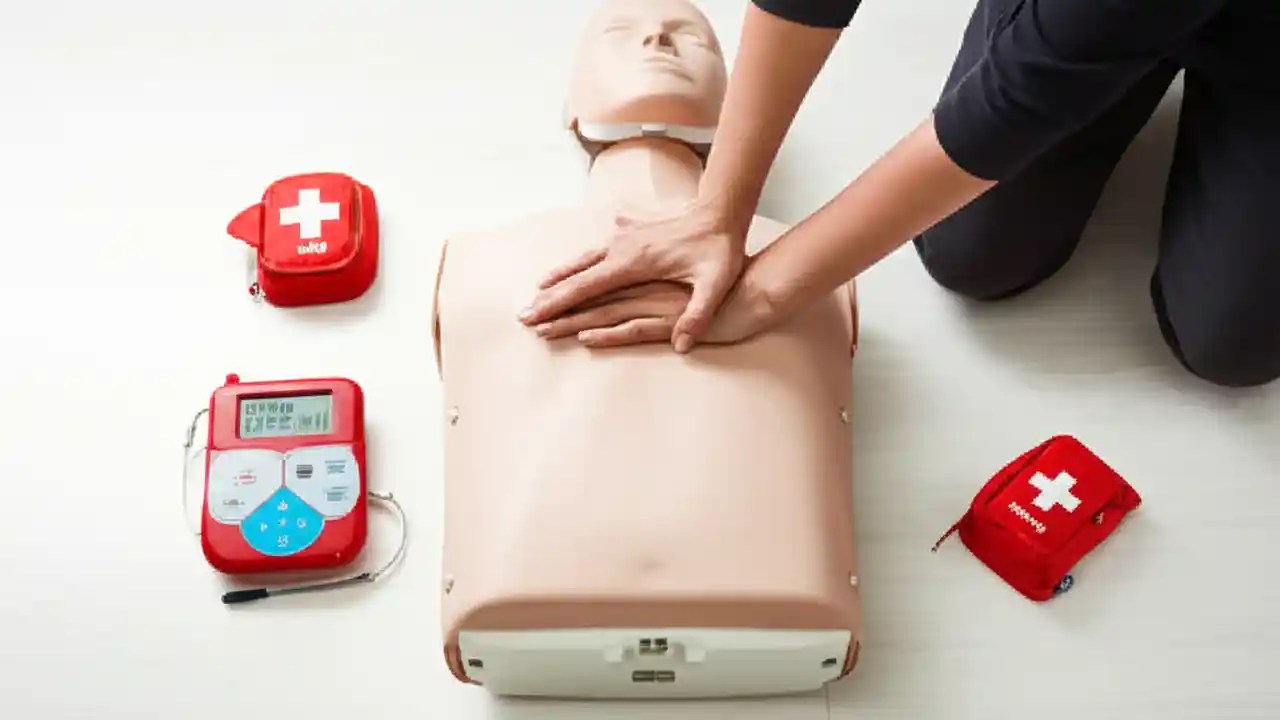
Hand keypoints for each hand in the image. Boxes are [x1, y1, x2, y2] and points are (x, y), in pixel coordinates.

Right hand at [519, 199, 746, 351]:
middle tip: (523, 315)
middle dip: (548, 297)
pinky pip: (596, 249)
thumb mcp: (714, 285)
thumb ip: (697, 315)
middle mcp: (620, 247)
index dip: (559, 305)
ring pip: (582, 259)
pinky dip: (579, 262)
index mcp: (633, 263)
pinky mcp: (629, 229)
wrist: (720, 211)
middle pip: (575, 276)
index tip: (536, 318)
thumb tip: (682, 345)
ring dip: (559, 276)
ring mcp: (623, 235)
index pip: (586, 289)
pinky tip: (574, 265)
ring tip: (539, 289)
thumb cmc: (719, 249)